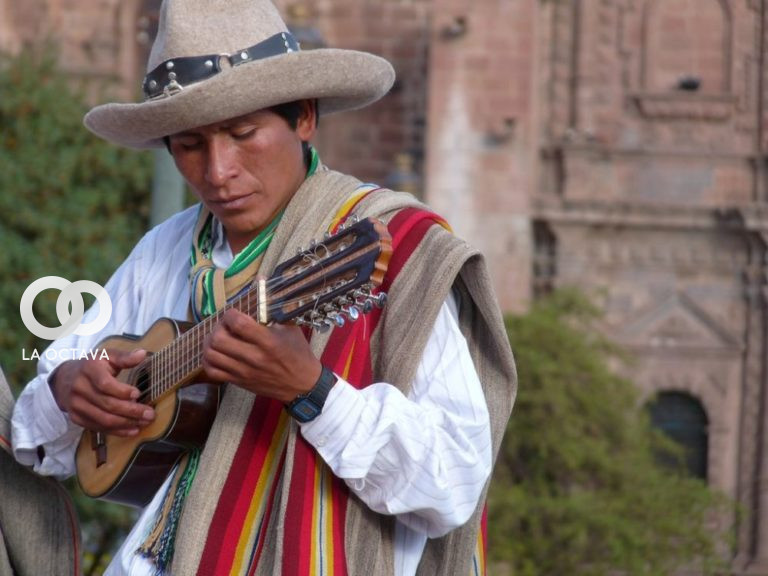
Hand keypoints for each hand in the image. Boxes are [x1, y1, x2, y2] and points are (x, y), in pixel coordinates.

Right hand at [50, 349, 154, 435]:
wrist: (64, 379)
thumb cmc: (92, 367)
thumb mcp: (107, 356)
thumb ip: (124, 357)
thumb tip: (142, 354)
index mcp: (89, 369)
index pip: (105, 384)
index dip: (122, 391)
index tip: (138, 394)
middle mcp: (79, 388)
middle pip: (107, 404)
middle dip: (131, 411)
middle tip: (150, 414)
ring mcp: (76, 405)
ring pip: (103, 419)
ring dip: (126, 423)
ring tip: (144, 422)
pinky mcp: (76, 418)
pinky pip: (98, 427)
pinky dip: (117, 431)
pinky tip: (133, 429)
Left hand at [202, 309, 321, 402]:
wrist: (302, 385)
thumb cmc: (298, 353)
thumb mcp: (291, 329)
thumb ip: (275, 313)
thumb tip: (261, 291)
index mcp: (268, 342)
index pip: (239, 324)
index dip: (230, 314)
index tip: (235, 313)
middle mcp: (254, 357)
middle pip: (218, 340)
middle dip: (218, 327)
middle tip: (225, 325)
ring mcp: (244, 372)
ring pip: (211, 355)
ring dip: (210, 342)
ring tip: (218, 337)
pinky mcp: (239, 382)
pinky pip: (212, 372)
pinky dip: (208, 360)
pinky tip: (216, 353)